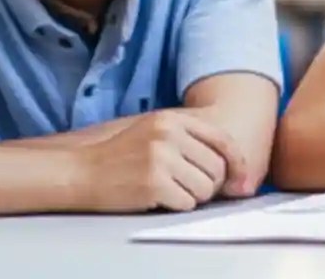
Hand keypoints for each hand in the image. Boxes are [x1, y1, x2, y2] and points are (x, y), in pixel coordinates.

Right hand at [72, 110, 249, 212]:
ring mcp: (161, 158)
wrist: (82, 171)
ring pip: (205, 188)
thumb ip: (192, 141)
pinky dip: (178, 206)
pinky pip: (187, 203)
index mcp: (173, 119)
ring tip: (172, 191)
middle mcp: (169, 135)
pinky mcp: (153, 182)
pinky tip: (159, 198)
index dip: (238, 163)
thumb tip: (236, 171)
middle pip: (217, 168)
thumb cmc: (122, 156)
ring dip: (194, 197)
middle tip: (188, 188)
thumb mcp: (156, 131)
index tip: (242, 180)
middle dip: (210, 185)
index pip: (222, 140)